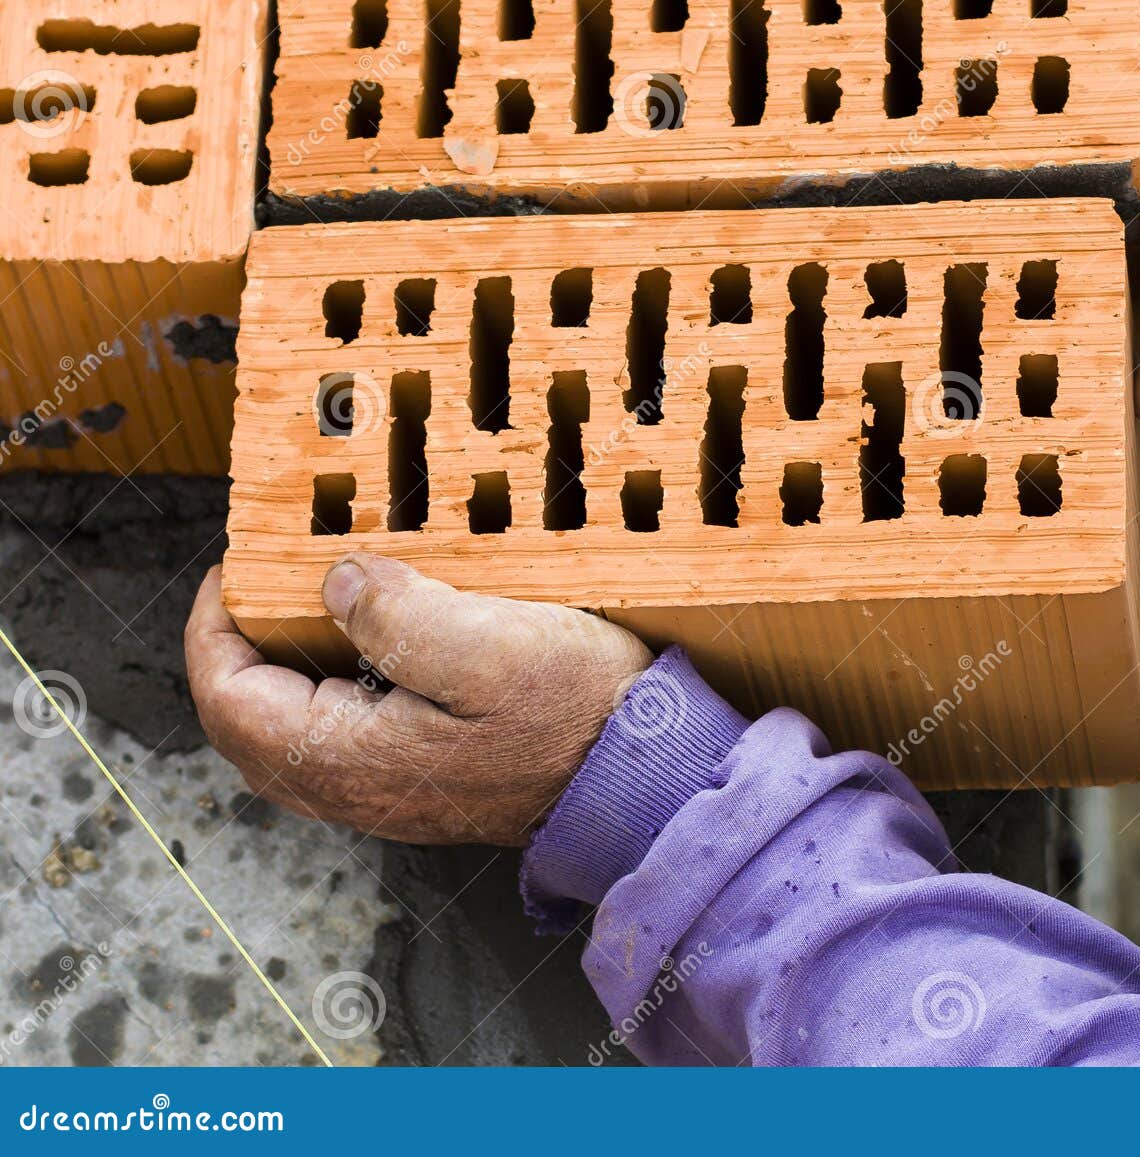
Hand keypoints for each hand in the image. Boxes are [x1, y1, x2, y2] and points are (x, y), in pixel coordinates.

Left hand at [185, 554, 652, 844]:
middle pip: (243, 725)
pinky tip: (361, 652)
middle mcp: (356, 789)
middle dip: (233, 653)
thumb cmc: (579, 714)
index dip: (213, 628)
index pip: (228, 698)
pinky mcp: (420, 786)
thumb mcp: (493, 646)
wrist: (640, 778)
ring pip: (286, 739)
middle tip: (256, 587)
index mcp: (352, 757)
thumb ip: (401, 617)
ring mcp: (387, 794)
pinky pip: (334, 744)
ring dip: (275, 675)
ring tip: (301, 611)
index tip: (235, 568)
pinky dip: (320, 694)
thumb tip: (334, 583)